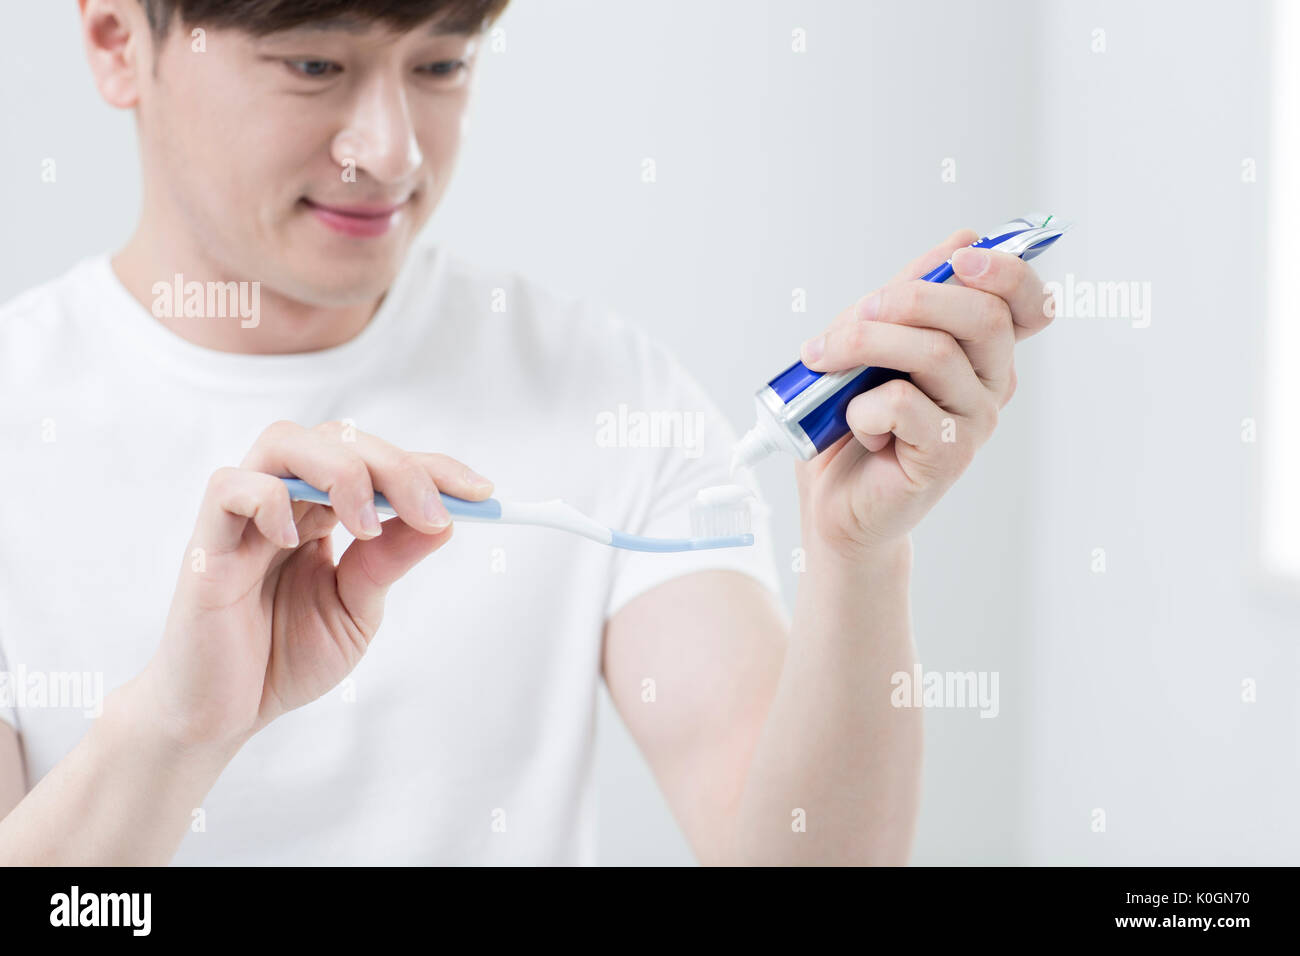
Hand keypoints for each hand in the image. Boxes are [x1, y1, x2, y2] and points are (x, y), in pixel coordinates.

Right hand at [135, 420, 494, 751]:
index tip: (483, 492)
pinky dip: (269, 499)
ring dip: (340, 472)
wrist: (223, 715)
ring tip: (366, 525)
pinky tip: (294, 538)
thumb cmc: (283, 658)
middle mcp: (285, 502)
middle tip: (433, 512)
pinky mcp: (204, 544)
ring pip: (285, 442)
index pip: (380, 464)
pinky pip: (230, 487)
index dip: (433, 467)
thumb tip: (445, 520)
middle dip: (398, 466)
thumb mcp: (357, 610)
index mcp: (324, 513)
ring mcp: (242, 517)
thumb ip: (390, 563)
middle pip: (339, 439)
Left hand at [793, 229, 1055, 557]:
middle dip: (912, 298)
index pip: (1029, 304)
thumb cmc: (852, 417)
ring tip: (825, 360)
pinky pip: (903, 404)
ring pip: (935, 352)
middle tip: (858, 312)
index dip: (1009, 272)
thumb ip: (910, 295)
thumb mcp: (873, 340)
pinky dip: (862, 405)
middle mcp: (991, 384)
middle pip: (982, 315)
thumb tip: (960, 243)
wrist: (834, 500)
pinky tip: (854, 425)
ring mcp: (974, 422)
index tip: (965, 257)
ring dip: (866, 344)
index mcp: (982, 351)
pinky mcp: (947, 456)